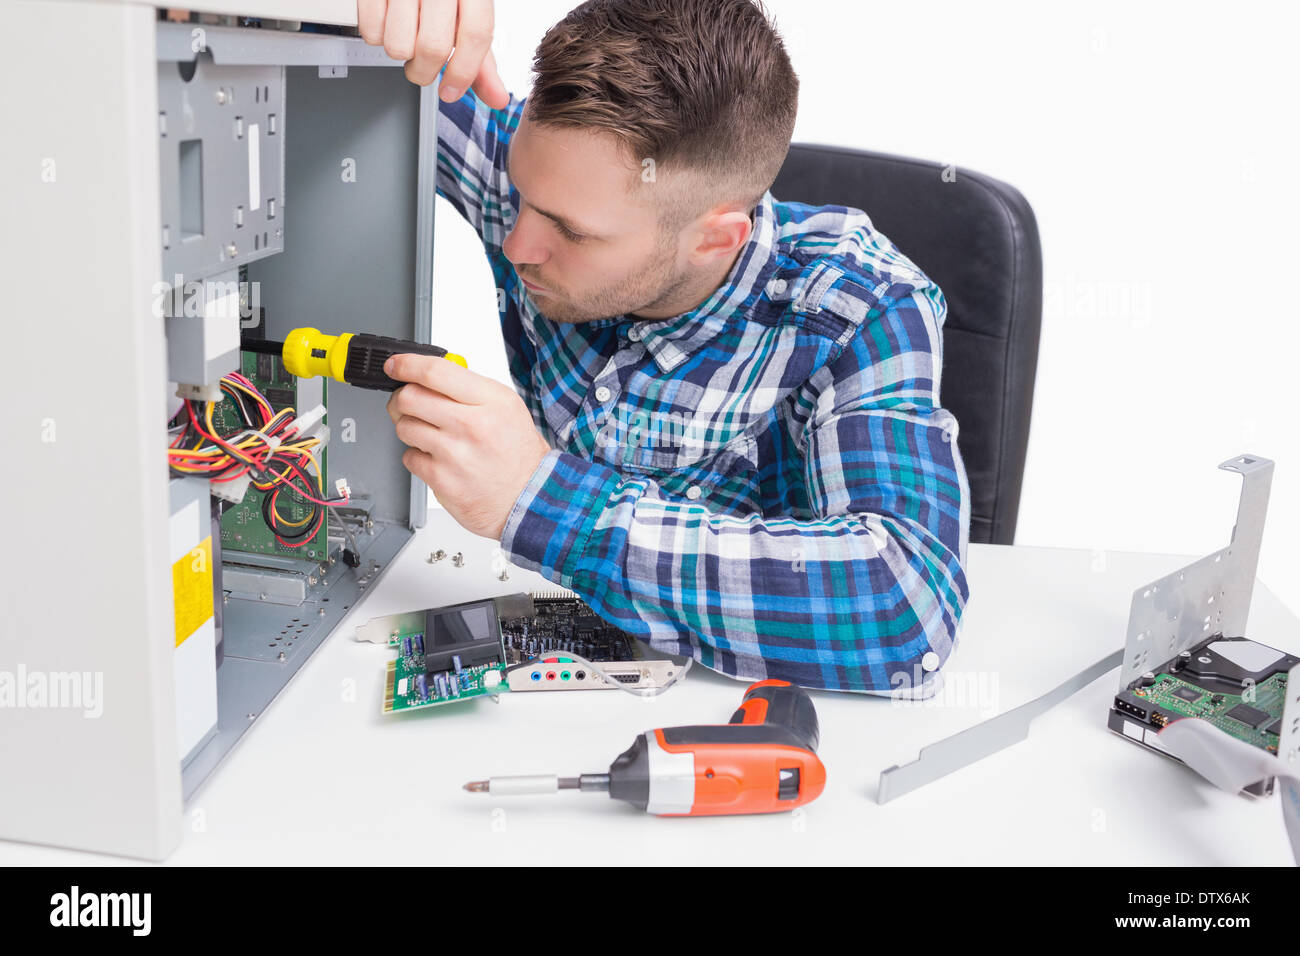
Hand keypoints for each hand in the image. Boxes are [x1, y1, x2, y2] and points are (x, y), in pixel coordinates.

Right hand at [356, 0, 508, 104]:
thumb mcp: (468, 17)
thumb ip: (481, 60)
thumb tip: (497, 98)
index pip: (476, 35)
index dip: (464, 72)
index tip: (451, 92)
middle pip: (433, 47)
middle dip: (424, 72)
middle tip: (423, 68)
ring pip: (398, 45)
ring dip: (400, 53)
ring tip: (405, 36)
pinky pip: (371, 31)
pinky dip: (377, 36)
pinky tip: (388, 22)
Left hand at [385, 353, 551, 540]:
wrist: (529, 499)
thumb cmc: (518, 454)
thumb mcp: (507, 408)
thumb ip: (470, 388)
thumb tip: (430, 375)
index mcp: (491, 401)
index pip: (436, 372)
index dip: (406, 365)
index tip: (395, 366)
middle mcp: (472, 424)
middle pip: (410, 397)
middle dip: (401, 398)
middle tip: (406, 403)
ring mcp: (455, 453)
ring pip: (404, 426)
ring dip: (410, 428)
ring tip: (430, 435)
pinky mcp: (441, 479)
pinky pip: (409, 457)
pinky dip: (417, 457)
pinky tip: (437, 459)